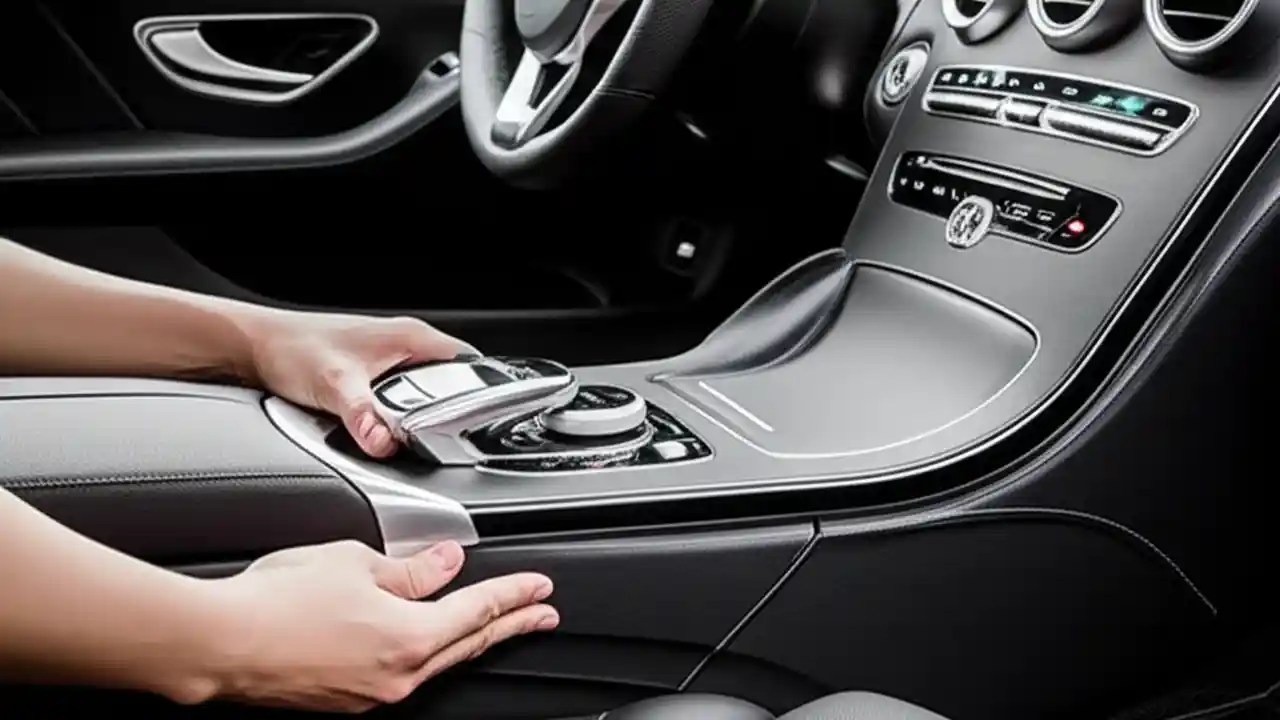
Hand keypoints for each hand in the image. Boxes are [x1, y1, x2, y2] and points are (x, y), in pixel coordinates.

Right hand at [202, 540, 556, 712]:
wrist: (219, 643)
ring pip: (437, 661)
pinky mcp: (347, 700)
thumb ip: (410, 568)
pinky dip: (424, 649)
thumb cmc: (276, 601)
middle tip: (542, 614)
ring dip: (469, 639)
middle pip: (470, 644)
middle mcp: (398, 677)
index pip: (479, 611)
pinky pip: (401, 671)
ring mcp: (372, 696)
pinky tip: (423, 637)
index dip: (515, 595)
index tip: (540, 588)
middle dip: (511, 625)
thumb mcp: (355, 563)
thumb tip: (445, 563)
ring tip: (495, 624)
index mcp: (409, 639)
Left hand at [246, 311, 474, 456]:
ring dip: (420, 413)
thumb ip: (364, 417)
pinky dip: (399, 413)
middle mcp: (405, 343)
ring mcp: (389, 357)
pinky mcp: (372, 372)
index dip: (479, 393)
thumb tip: (385, 442)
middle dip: (449, 411)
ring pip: (425, 391)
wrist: (255, 345)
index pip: (469, 363)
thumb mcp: (335, 385)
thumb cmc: (292, 347)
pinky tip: (386, 428)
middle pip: (450, 382)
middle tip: (442, 437)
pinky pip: (401, 396)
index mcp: (411, 337)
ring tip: (412, 434)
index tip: (476, 421)